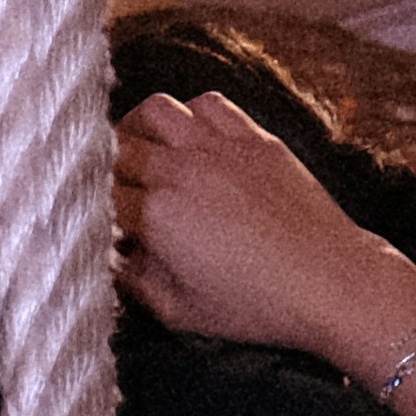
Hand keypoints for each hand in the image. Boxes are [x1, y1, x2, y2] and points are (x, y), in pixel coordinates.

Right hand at [114, 86, 415, 378]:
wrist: (328, 280)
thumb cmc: (255, 306)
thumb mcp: (180, 311)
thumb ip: (136, 281)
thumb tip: (114, 258)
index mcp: (157, 217)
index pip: (98, 197)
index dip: (87, 210)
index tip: (89, 223)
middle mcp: (181, 171)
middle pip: (117, 148)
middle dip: (103, 169)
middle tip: (106, 190)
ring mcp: (218, 147)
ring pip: (154, 110)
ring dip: (136, 128)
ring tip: (138, 150)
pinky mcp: (252, 137)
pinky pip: (206, 104)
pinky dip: (187, 115)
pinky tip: (188, 138)